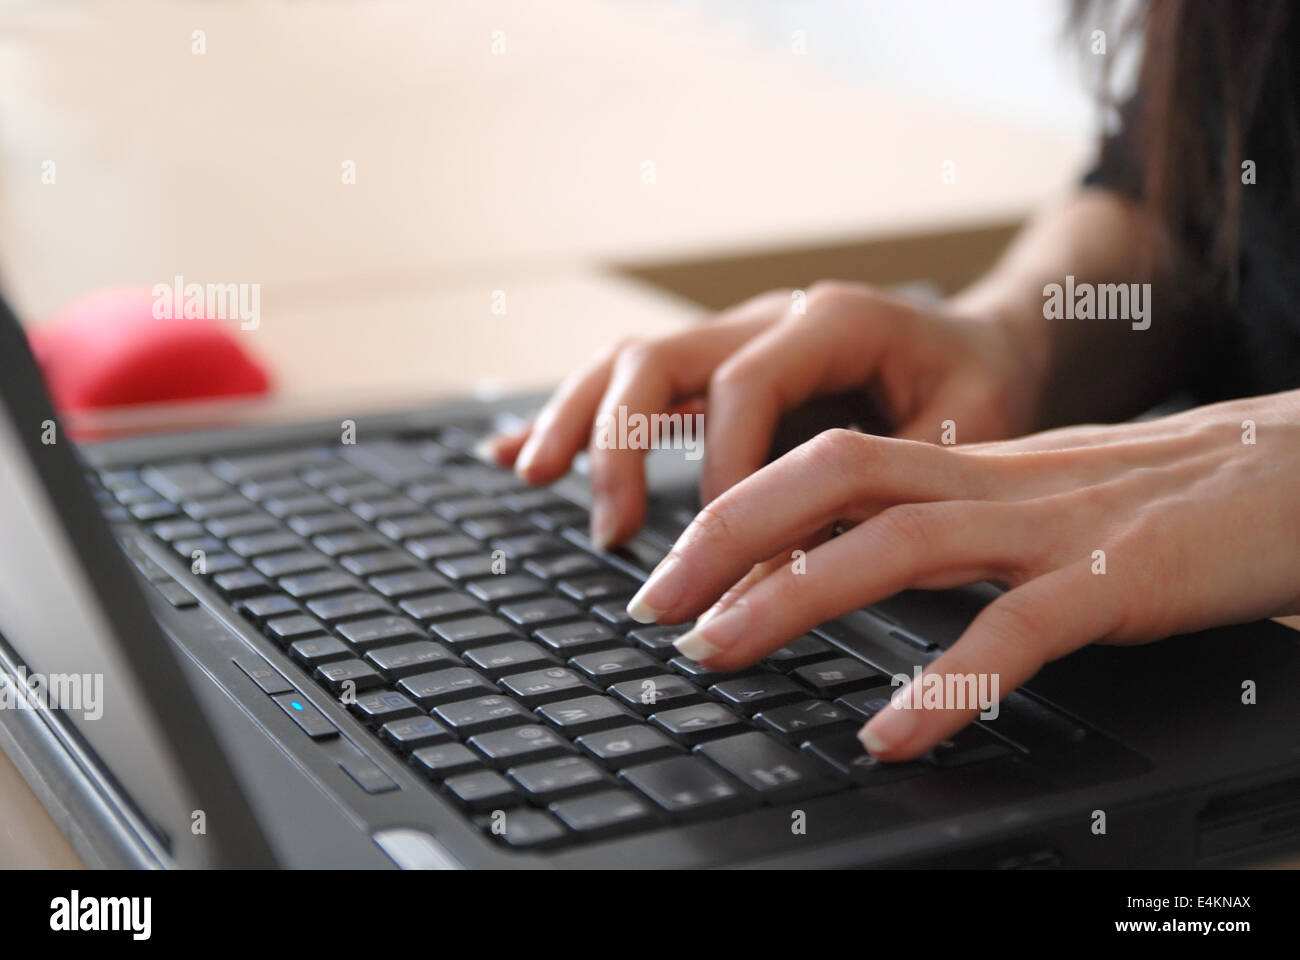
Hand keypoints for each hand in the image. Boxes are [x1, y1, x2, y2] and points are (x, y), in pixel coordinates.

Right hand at [482, 282, 1041, 547]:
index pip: (743, 386)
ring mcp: (734, 338)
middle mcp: (769, 318)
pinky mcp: (716, 370)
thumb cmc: (978, 390)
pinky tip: (518, 454)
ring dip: (577, 420)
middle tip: (613, 532)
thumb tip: (795, 564)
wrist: (986, 344)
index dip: (723, 469)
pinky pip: (631, 383)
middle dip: (621, 443)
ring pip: (629, 361)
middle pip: (660, 358)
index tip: (725, 547)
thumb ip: (882, 485)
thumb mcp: (963, 435)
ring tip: (532, 477)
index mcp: (832, 320)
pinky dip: (574, 417)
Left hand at [623, 392, 1299, 759]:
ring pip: (899, 539)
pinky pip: (1017, 631)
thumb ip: (954, 524)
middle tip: (654, 603)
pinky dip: (948, 681)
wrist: (1292, 469)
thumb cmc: (1164, 501)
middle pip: (833, 480)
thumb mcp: (1035, 504)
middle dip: (729, 534)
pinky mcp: (1120, 580)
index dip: (738, 504)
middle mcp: (994, 484)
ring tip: (720, 650)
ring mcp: (1054, 528)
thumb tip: (863, 561)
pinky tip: (891, 731)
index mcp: (970, 467)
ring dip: (796, 595)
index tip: (674, 565)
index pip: (828, 464)